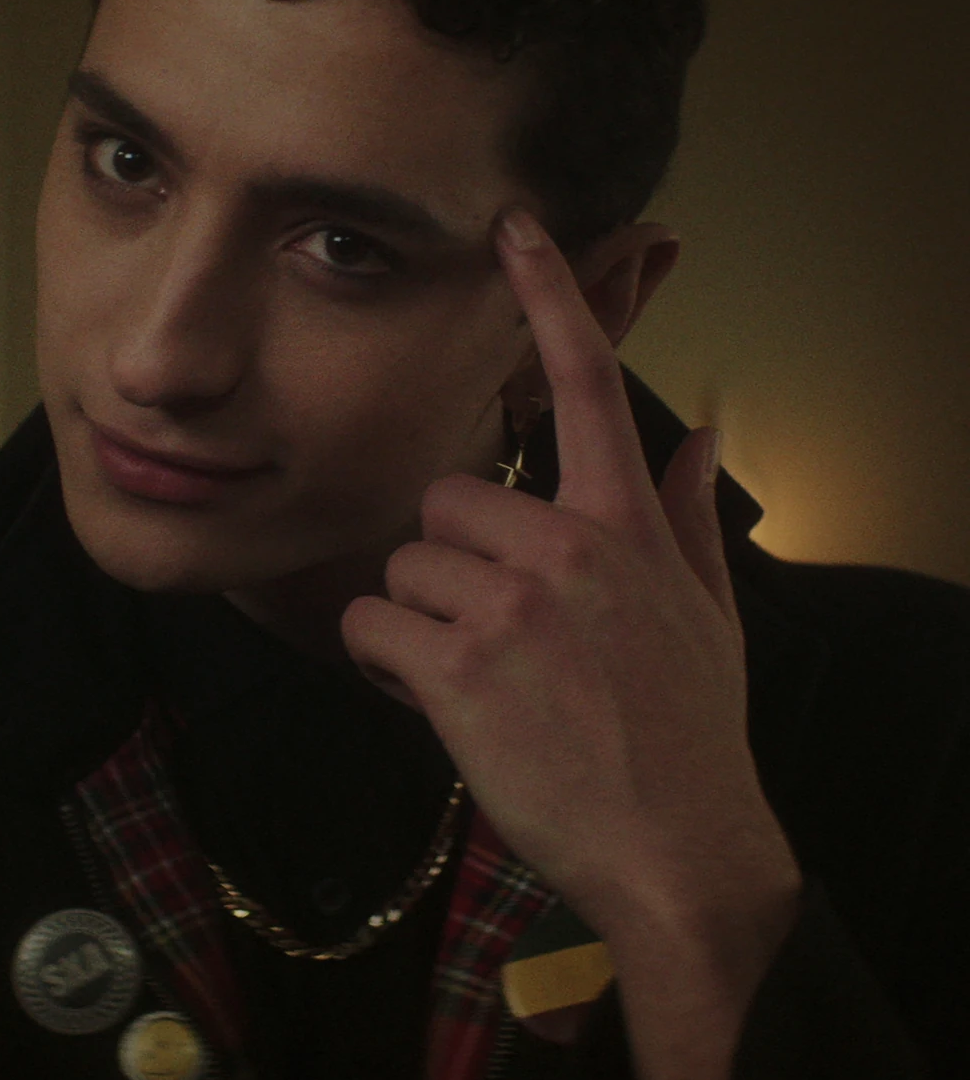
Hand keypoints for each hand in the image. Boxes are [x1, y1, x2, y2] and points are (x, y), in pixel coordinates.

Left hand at [340, 207, 797, 941]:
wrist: (681, 851)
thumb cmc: (690, 735)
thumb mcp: (708, 614)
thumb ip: (689, 512)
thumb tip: (700, 433)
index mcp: (626, 525)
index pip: (584, 384)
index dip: (548, 298)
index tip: (514, 229)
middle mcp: (568, 547)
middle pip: (445, 501)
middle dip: (448, 562)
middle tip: (486, 630)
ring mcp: (512, 605)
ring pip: (403, 566)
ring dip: (418, 621)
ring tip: (472, 679)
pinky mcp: (459, 668)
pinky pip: (371, 626)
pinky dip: (383, 664)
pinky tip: (432, 701)